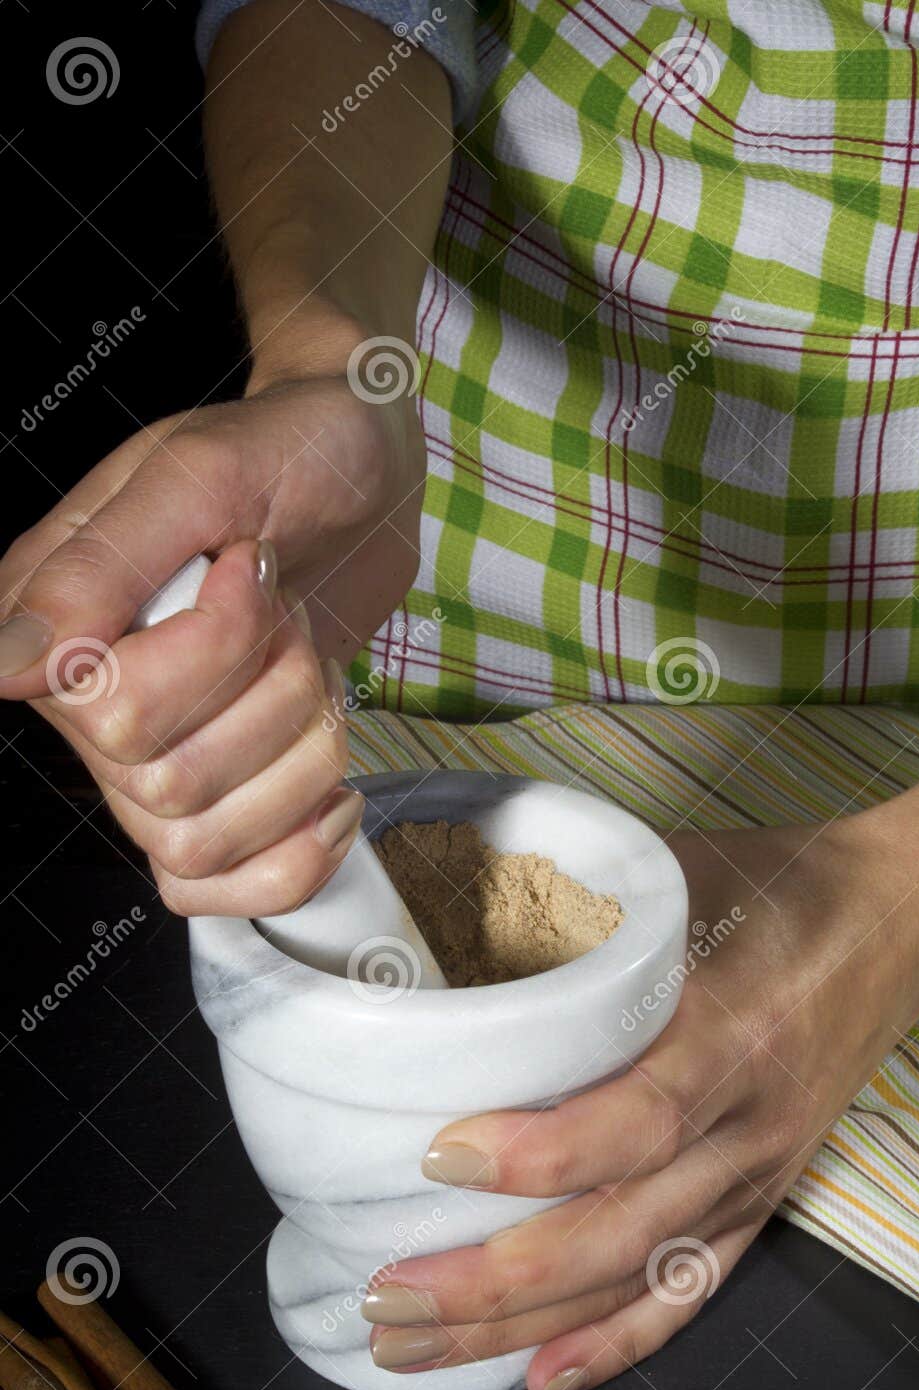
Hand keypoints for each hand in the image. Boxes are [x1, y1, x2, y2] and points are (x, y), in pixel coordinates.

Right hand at [0, 363, 424, 913]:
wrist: (366, 475)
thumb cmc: (291, 454)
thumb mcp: (202, 475)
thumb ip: (101, 566)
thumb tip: (9, 661)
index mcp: (55, 621)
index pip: (113, 713)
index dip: (215, 653)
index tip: (253, 568)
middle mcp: (87, 703)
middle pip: (166, 789)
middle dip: (271, 701)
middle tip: (291, 621)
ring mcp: (152, 758)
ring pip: (200, 842)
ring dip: (296, 760)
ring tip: (310, 674)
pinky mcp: (221, 793)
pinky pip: (224, 888)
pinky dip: (294, 857)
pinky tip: (331, 797)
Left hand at [361, 808, 918, 1389]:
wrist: (894, 926)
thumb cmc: (773, 888)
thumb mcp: (675, 874)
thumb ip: (572, 900)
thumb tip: (439, 906)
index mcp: (730, 1035)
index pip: (635, 1119)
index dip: (541, 1154)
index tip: (440, 1153)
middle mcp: (747, 1126)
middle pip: (619, 1230)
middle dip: (497, 1279)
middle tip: (386, 1293)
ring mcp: (756, 1178)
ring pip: (635, 1279)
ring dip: (522, 1326)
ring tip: (410, 1343)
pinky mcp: (759, 1207)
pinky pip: (687, 1296)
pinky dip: (615, 1347)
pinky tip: (537, 1381)